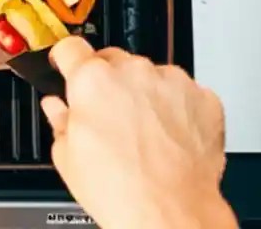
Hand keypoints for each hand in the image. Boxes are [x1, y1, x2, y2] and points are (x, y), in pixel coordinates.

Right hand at [42, 37, 236, 228]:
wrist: (171, 213)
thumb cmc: (120, 189)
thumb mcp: (67, 157)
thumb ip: (60, 120)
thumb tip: (57, 108)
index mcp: (92, 80)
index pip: (71, 48)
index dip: (66, 57)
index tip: (67, 63)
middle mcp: (133, 72)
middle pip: (113, 60)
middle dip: (107, 81)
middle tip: (108, 115)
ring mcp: (172, 82)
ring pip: (151, 75)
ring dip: (145, 93)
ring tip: (144, 132)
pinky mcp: (204, 98)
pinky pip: (185, 92)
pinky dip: (177, 107)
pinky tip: (169, 136)